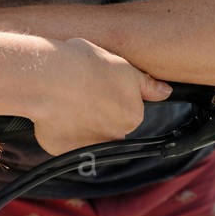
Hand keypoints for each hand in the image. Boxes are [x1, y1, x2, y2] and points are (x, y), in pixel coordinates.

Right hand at [29, 37, 171, 155]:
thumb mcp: (122, 66)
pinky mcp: (65, 151)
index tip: (99, 84)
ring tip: (65, 99)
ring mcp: (90, 146)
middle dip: (98, 112)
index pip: (128, 110)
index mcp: (133, 114)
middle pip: (110, 125)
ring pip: (88, 135)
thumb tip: (166, 93)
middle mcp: (116, 135)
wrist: (48, 77)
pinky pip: (66, 142)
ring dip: (81, 123)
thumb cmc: (84, 64)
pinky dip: (61, 130)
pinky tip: (54, 111)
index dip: (112, 95)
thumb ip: (146, 85)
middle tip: (81, 91)